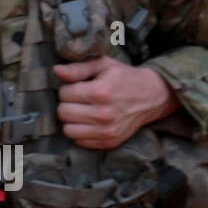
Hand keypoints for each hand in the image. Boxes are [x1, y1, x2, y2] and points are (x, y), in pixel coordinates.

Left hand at [54, 55, 178, 149]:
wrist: (152, 96)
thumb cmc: (124, 78)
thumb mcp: (103, 65)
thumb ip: (78, 68)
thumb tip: (56, 71)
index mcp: (101, 92)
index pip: (64, 94)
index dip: (67, 89)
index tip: (77, 87)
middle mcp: (103, 114)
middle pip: (63, 113)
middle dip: (67, 104)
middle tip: (78, 99)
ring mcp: (107, 131)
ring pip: (68, 131)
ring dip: (71, 120)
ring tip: (82, 111)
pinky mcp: (109, 142)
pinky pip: (80, 142)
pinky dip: (81, 132)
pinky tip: (90, 122)